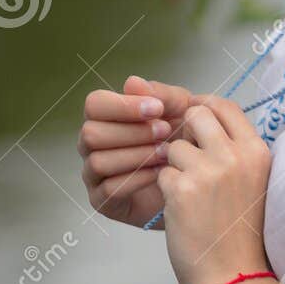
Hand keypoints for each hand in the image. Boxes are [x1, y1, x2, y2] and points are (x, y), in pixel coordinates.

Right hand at [79, 75, 199, 227]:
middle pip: (92, 133)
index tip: (157, 109)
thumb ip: (161, 94)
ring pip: (99, 161)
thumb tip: (132, 83)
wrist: (193, 179)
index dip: (123, 105)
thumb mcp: (180, 110)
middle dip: (132, 132)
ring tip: (167, 153)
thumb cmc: (180, 138)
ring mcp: (93, 174)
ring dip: (137, 155)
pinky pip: (110, 189)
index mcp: (103, 117)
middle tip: (165, 132)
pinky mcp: (103, 200)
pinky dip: (138, 179)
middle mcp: (91, 144)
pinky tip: (160, 172)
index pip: (94, 104)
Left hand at [158, 97, 272, 283]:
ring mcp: (208, 170)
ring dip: (175, 167)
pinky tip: (183, 211)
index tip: (193, 119)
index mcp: (257, 151)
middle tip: (188, 158)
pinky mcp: (182, 189)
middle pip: (195, 114)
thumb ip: (235, 150)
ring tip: (191, 196)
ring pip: (174, 147)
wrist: (234, 277)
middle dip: (184, 132)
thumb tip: (201, 117)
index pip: (225, 105)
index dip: (203, 106)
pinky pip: (162, 173)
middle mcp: (235, 155)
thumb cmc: (241, 233)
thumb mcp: (254, 182)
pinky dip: (167, 190)